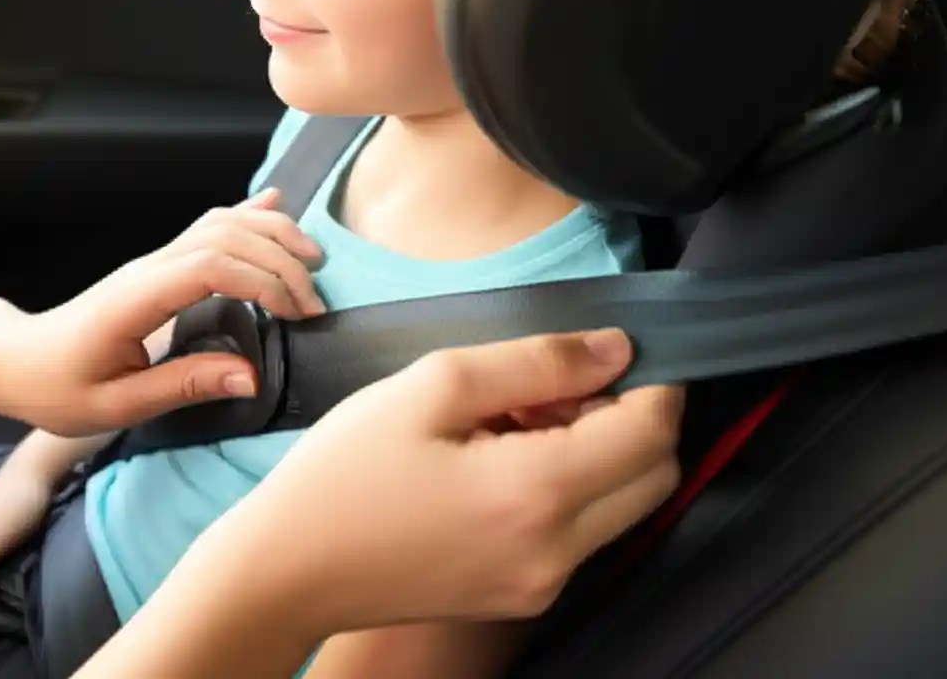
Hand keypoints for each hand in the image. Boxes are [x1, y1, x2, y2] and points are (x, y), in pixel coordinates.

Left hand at [0, 189, 324, 435]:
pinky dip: (247, 216)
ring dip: (272, 235)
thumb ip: (184, 386)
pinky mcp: (158, 265)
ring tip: (312, 262)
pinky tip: (274, 207)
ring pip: (221, 223)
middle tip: (314, 305)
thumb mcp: (117, 405)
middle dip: (281, 263)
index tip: (297, 316)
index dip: (264, 283)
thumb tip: (251, 376)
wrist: (15, 359)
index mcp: (136, 299)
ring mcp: (152, 261)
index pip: (213, 267)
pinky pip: (207, 227)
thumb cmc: (57, 387)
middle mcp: (148, 269)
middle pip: (227, 237)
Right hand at [193, 329, 682, 637]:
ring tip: (519, 421)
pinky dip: (571, 488)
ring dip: (601, 453)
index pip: (652, 430)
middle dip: (632, 417)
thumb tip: (614, 349)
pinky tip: (504, 461)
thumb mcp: (433, 386)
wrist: (290, 570)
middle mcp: (556, 551)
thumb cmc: (344, 475)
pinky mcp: (524, 596)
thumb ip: (537, 361)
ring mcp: (543, 583)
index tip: (621, 351)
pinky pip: (583, 534)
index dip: (654, 379)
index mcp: (536, 493)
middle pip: (656, 474)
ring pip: (624, 505)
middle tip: (560, 385)